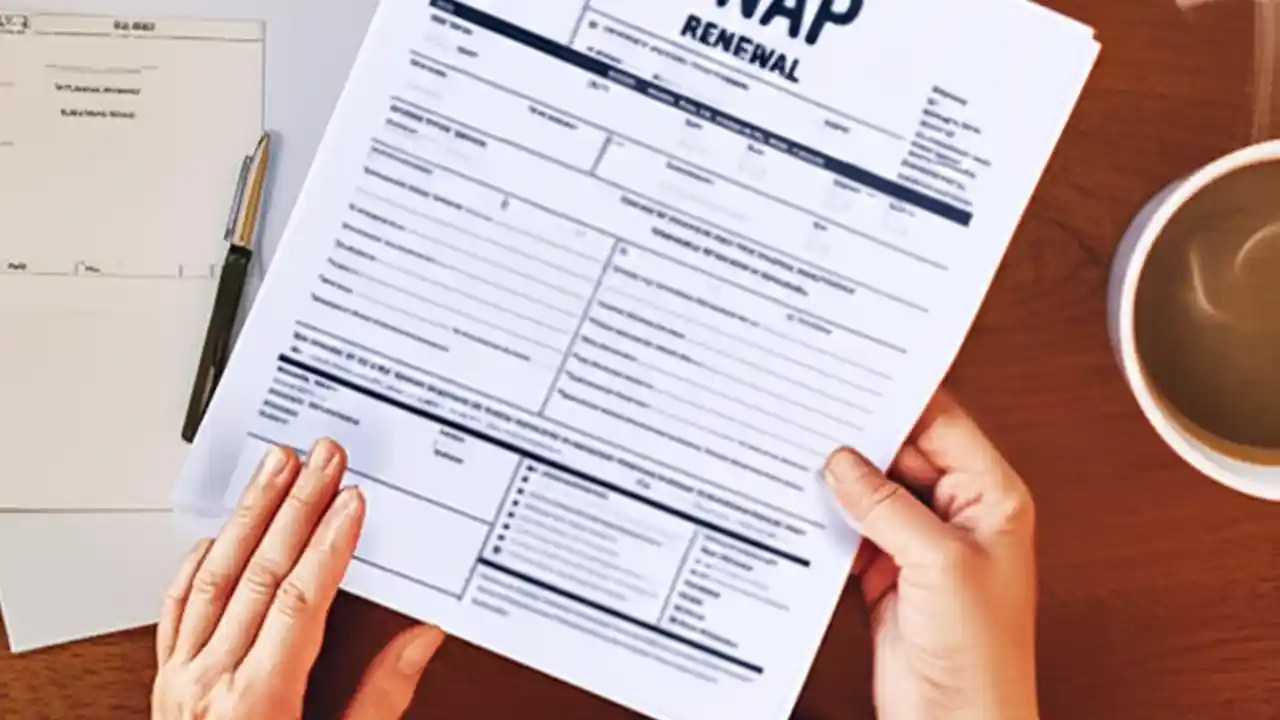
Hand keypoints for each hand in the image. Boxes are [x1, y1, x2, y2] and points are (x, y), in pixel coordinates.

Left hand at [153, 440, 445, 718]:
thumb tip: (419, 638)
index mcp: (260, 701)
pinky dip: (197, 564)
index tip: (351, 501)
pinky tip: (217, 534)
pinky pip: (177, 609)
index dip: (329, 543)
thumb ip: (381, 697)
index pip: (299, 599)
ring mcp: (184, 680)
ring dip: (249, 515)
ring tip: (273, 468)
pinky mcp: (169, 683)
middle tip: (322, 457)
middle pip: (259, 571)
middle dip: (296, 505)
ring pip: (216, 575)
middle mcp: (214, 682)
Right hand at [825, 391, 1037, 719]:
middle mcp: (957, 515)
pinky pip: (852, 530)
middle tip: (812, 417)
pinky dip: (828, 520)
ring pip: (872, 491)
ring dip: (840, 481)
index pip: (944, 424)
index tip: (857, 376)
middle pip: (902, 454)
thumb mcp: (939, 563)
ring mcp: (919, 544)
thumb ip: (889, 506)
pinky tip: (803, 507)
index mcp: (992, 498)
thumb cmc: (982, 656)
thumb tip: (845, 463)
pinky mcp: (886, 573)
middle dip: (860, 439)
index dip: (903, 398)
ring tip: (799, 457)